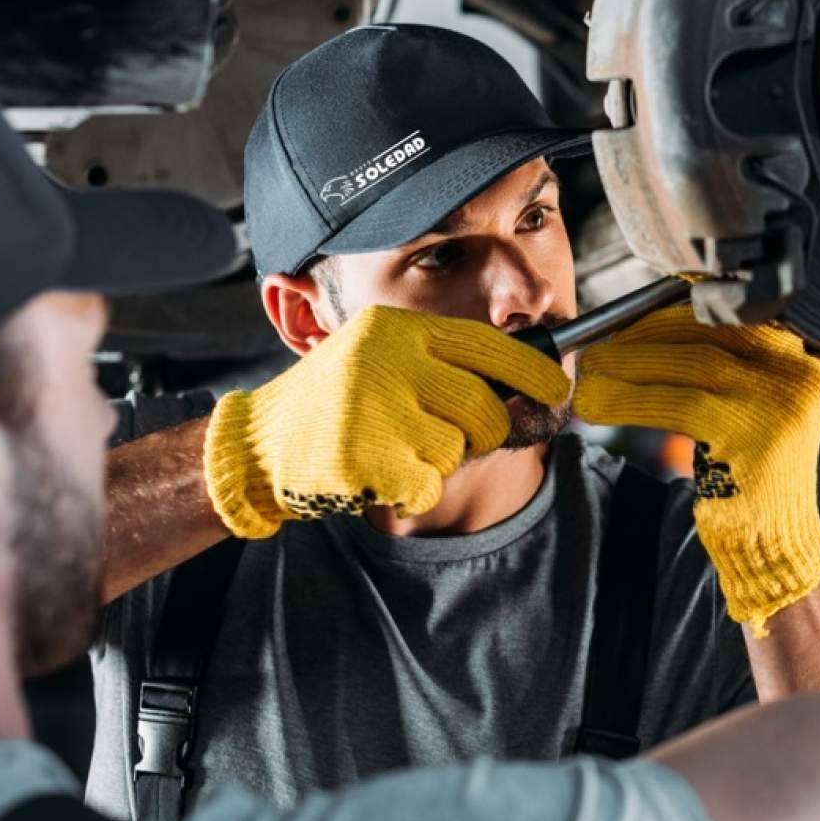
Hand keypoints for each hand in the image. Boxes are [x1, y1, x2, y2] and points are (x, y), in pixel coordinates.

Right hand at [203, 305, 568, 537]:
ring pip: (456, 449)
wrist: (261, 443)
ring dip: (436, 460)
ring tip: (393, 448)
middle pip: (483, 407)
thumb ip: (440, 363)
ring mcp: (372, 409)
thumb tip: (525, 381)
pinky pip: (426, 485)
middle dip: (486, 432)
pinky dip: (413, 490)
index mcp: (394, 330)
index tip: (558, 385)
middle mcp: (385, 362)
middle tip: (459, 438)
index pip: (485, 344)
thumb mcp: (381, 359)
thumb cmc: (335, 402)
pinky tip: (378, 473)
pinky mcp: (362, 458)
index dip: (532, 367)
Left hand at [575, 305, 819, 633]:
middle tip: (599, 349)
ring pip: (690, 363)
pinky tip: (600, 404)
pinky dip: (631, 399)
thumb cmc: (746, 469)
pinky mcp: (756, 437)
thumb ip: (718, 361)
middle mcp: (796, 371)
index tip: (624, 324)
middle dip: (643, 335)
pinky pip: (680, 404)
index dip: (668, 314)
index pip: (726, 313)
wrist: (773, 538)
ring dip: (629, 364)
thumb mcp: (743, 403)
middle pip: (708, 332)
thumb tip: (644, 323)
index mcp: (798, 355)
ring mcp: (781, 403)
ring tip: (590, 374)